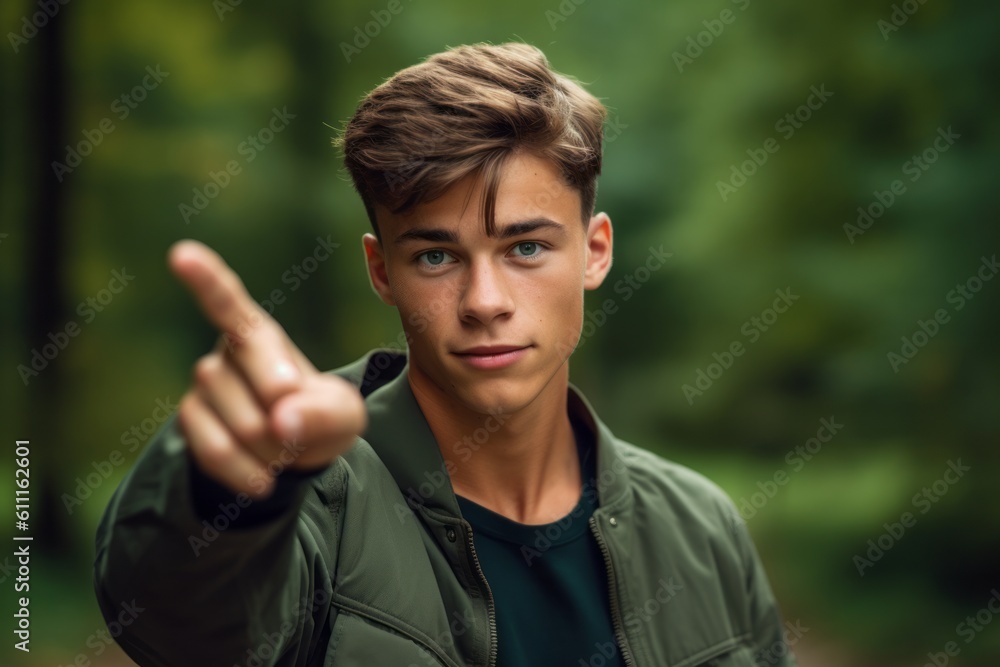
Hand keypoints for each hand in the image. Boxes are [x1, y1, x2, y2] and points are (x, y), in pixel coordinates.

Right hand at [169, 240, 366, 497]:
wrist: (294, 452)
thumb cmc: (321, 416)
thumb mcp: (344, 415)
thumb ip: (325, 413)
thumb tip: (282, 420)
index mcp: (260, 334)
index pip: (230, 304)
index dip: (207, 280)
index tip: (182, 255)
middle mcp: (224, 352)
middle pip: (259, 385)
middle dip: (291, 411)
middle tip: (301, 423)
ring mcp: (203, 387)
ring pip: (245, 424)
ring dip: (276, 447)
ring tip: (285, 444)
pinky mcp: (191, 422)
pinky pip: (218, 452)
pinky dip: (248, 471)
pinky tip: (263, 479)